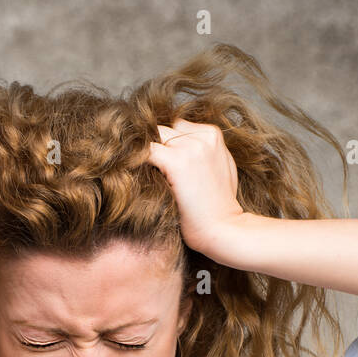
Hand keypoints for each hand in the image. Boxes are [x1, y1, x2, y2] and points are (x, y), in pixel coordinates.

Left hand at [147, 119, 245, 258]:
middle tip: (146, 169)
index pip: (176, 127)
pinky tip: (133, 174)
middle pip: (162, 130)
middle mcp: (201, 137)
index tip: (160, 162)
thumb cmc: (219, 207)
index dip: (165, 144)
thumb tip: (179, 145)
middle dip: (154, 147)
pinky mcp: (176, 162)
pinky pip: (144, 150)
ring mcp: (189, 148)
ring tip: (140, 174)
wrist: (224, 229)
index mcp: (212, 135)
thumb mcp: (220, 168)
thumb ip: (202, 151)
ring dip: (143, 154)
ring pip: (151, 137)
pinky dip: (135, 160)